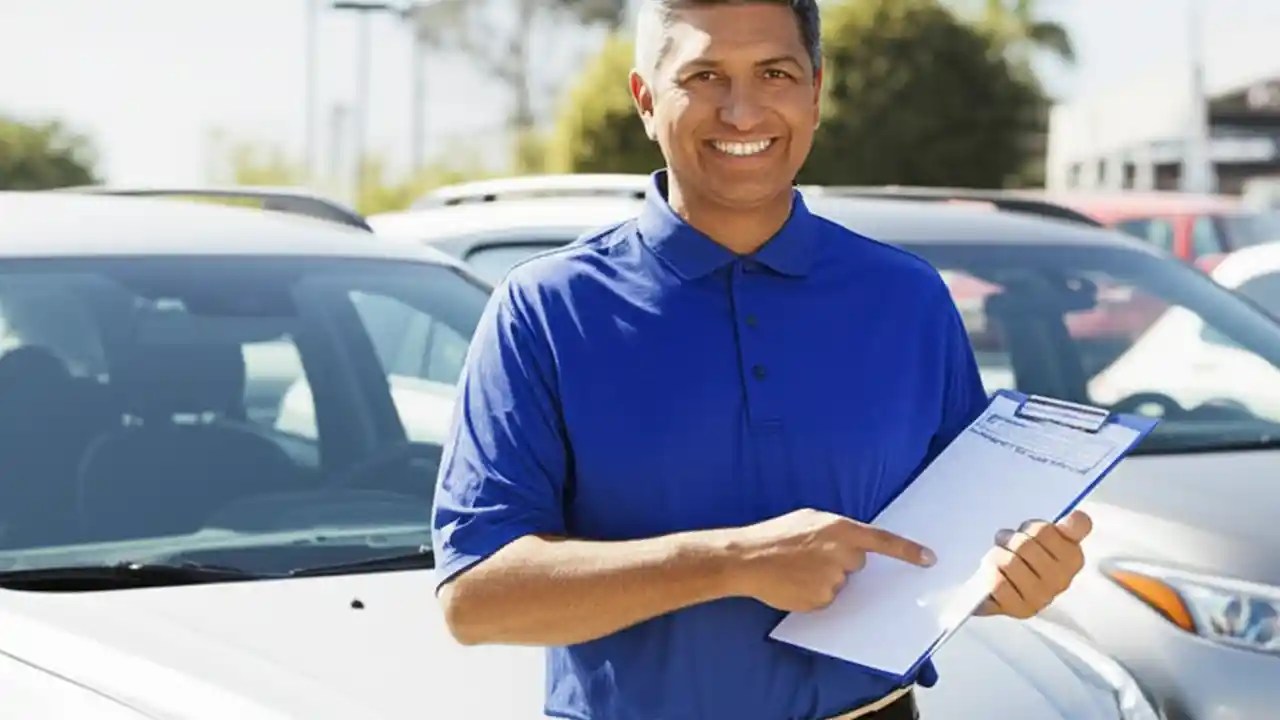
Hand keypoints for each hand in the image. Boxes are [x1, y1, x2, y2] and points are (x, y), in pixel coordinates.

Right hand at [728, 508, 935, 612]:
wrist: (747, 559)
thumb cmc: (774, 536)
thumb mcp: (808, 520)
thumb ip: (835, 531)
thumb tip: (852, 545)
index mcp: (841, 530)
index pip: (884, 541)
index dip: (908, 551)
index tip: (929, 560)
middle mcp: (842, 554)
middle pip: (858, 564)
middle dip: (842, 562)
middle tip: (813, 556)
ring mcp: (833, 579)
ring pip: (841, 583)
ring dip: (826, 578)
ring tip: (797, 569)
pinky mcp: (822, 599)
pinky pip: (827, 599)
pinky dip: (814, 593)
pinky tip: (794, 583)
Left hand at [976, 510, 1090, 618]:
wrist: (1003, 589)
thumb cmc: (1026, 559)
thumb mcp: (1045, 537)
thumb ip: (1068, 527)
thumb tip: (1078, 517)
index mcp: (1073, 558)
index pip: (1045, 531)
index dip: (1031, 529)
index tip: (1030, 536)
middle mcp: (1061, 581)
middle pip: (1024, 546)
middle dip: (1011, 542)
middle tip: (1008, 547)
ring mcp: (1041, 597)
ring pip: (1009, 563)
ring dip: (996, 557)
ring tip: (998, 561)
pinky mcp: (1019, 610)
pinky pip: (999, 585)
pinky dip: (990, 577)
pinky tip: (993, 577)